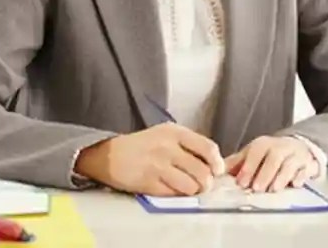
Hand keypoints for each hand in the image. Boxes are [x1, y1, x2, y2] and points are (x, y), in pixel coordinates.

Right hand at [75, 123, 224, 196]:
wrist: (110, 155)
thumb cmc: (142, 146)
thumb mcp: (166, 135)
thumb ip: (188, 145)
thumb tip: (213, 163)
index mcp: (175, 132)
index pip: (208, 148)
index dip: (217, 163)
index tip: (218, 171)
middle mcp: (168, 147)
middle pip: (202, 171)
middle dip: (207, 182)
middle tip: (204, 184)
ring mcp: (158, 165)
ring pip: (191, 186)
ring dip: (193, 190)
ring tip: (189, 188)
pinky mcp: (149, 182)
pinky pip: (174, 194)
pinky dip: (177, 194)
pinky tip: (172, 188)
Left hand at [224, 136, 318, 192]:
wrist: (297, 148)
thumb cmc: (269, 155)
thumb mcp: (252, 155)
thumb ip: (236, 164)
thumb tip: (216, 173)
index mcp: (263, 144)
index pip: (256, 152)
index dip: (248, 166)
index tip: (241, 182)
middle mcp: (280, 147)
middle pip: (273, 157)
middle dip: (264, 173)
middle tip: (256, 188)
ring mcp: (295, 155)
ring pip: (289, 163)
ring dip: (281, 176)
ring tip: (273, 189)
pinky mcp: (308, 164)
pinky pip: (305, 169)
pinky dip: (300, 177)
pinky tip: (295, 185)